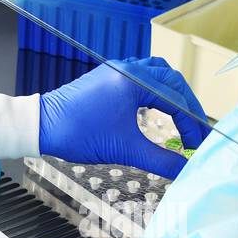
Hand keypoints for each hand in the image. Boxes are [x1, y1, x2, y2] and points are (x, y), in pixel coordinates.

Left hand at [38, 57, 210, 179]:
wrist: (41, 126)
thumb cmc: (79, 134)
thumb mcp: (124, 149)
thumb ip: (160, 159)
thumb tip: (185, 168)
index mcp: (134, 81)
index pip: (175, 99)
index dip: (191, 124)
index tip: (196, 145)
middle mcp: (127, 68)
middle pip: (172, 80)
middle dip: (188, 106)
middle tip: (197, 130)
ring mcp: (116, 69)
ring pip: (157, 72)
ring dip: (172, 93)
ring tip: (182, 115)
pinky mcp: (107, 76)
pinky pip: (141, 74)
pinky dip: (155, 88)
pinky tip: (156, 105)